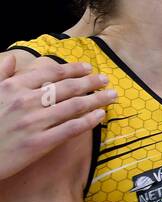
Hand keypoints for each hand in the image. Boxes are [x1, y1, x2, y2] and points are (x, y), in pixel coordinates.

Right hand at [0, 54, 114, 179]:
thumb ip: (0, 75)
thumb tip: (10, 58)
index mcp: (13, 87)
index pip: (50, 73)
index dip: (73, 69)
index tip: (87, 68)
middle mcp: (25, 101)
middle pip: (67, 87)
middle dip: (90, 81)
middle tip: (106, 79)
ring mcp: (34, 122)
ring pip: (73, 106)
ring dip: (96, 99)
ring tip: (111, 95)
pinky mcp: (40, 143)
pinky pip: (71, 128)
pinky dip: (89, 120)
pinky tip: (100, 115)